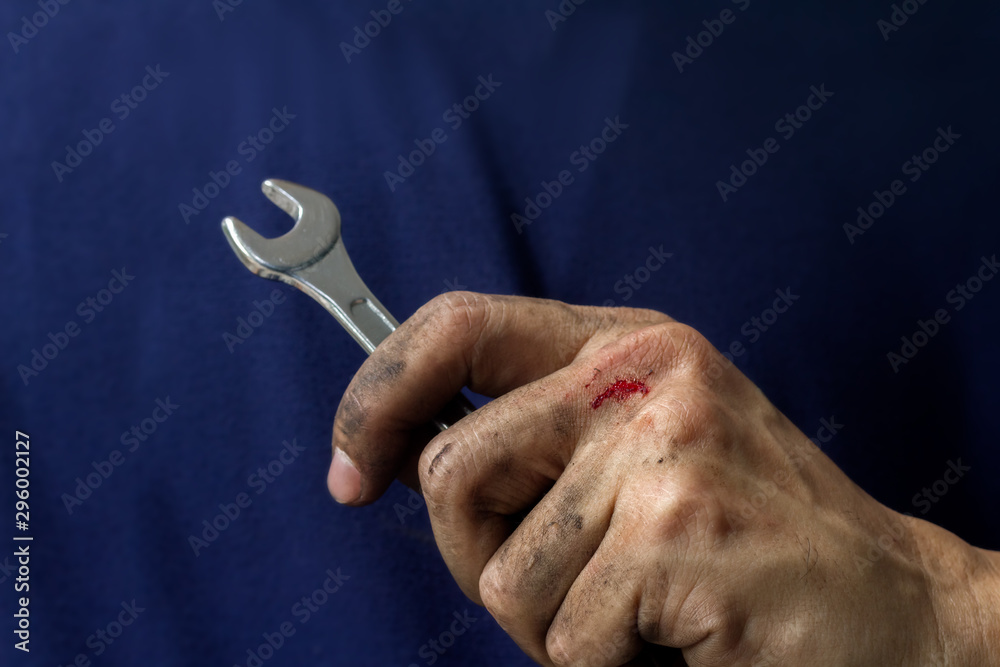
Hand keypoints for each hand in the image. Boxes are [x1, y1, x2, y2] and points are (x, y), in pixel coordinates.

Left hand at [328, 292, 999, 665]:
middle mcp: (640, 374)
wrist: (892, 605)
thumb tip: (401, 453)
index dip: (377, 393)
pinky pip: (562, 634)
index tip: (352, 468)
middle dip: (478, 551)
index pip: (455, 326)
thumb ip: (542, 431)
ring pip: (497, 571)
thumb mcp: (647, 442)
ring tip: (637, 608)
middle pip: (452, 468)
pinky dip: (601, 663)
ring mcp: (659, 445)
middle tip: (565, 583)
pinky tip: (673, 636)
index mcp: (624, 344)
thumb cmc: (748, 533)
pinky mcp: (673, 530)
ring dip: (550, 622)